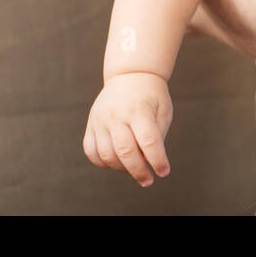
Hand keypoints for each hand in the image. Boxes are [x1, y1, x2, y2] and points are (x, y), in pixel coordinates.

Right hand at [83, 71, 172, 186]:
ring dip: (121, 168)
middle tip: (148, 181)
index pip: (149, 141)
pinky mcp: (91, 124)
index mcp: (140, 110)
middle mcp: (117, 115)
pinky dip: (102, 162)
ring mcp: (101, 120)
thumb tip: (148, 162)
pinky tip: (116, 162)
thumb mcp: (163, 110)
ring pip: (106, 155)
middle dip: (138, 171)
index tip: (164, 172)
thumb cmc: (151, 96)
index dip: (157, 160)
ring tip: (134, 167)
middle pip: (125, 151)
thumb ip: (157, 136)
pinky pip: (91, 151)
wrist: (130, 75)